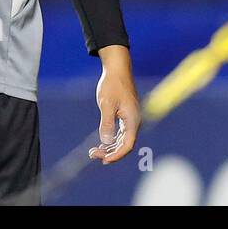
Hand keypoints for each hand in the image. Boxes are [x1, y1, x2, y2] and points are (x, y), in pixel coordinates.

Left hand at [89, 45, 140, 164]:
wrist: (117, 69)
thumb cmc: (112, 85)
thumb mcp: (106, 104)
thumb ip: (107, 123)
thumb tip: (106, 142)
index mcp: (132, 119)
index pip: (127, 145)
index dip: (116, 155)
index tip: (102, 159)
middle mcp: (134, 121)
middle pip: (125, 145)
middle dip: (110, 153)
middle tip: (92, 154)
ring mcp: (131, 118)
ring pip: (123, 140)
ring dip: (110, 148)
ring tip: (94, 151)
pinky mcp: (127, 115)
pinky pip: (121, 133)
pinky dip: (112, 140)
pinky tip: (102, 143)